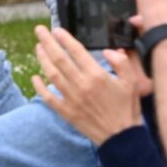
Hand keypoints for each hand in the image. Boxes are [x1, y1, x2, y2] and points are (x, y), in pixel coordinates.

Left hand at [31, 25, 146, 144]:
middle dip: (47, 42)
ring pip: (52, 75)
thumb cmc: (127, 108)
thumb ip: (121, 63)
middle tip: (39, 31)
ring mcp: (71, 98)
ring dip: (42, 59)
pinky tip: (35, 77)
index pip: (76, 51)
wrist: (121, 136)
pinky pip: (48, 97)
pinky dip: (40, 87)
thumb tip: (108, 51)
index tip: (56, 30)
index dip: (65, 39)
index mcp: (97, 76)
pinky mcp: (66, 111)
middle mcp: (81, 85)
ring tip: (38, 48)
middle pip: (59, 59)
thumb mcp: (132, 82)